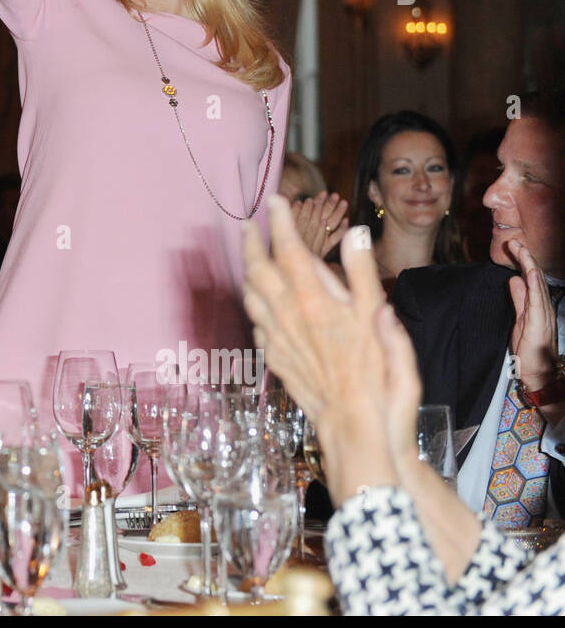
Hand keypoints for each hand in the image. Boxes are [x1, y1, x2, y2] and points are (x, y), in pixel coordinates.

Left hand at [243, 199, 406, 499]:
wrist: (355, 427)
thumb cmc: (378, 375)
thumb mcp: (380, 319)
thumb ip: (363, 273)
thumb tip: (355, 232)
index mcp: (314, 299)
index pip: (290, 249)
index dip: (281, 221)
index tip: (275, 201)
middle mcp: (287, 314)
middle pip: (259, 269)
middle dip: (252, 242)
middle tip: (249, 223)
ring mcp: (276, 337)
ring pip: (250, 294)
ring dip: (247, 270)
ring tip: (249, 256)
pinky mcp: (273, 358)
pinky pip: (255, 322)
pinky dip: (253, 303)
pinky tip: (258, 302)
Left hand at [505, 238, 556, 387]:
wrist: (537, 371)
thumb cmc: (529, 345)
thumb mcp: (520, 316)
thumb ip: (518, 298)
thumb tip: (514, 279)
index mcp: (536, 304)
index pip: (529, 278)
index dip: (522, 262)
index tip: (511, 247)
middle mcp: (542, 306)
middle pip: (534, 278)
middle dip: (525, 258)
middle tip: (514, 242)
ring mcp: (543, 314)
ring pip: (537, 285)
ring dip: (529, 266)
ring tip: (522, 250)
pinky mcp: (539, 322)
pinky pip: (538, 300)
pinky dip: (535, 285)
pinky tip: (531, 273)